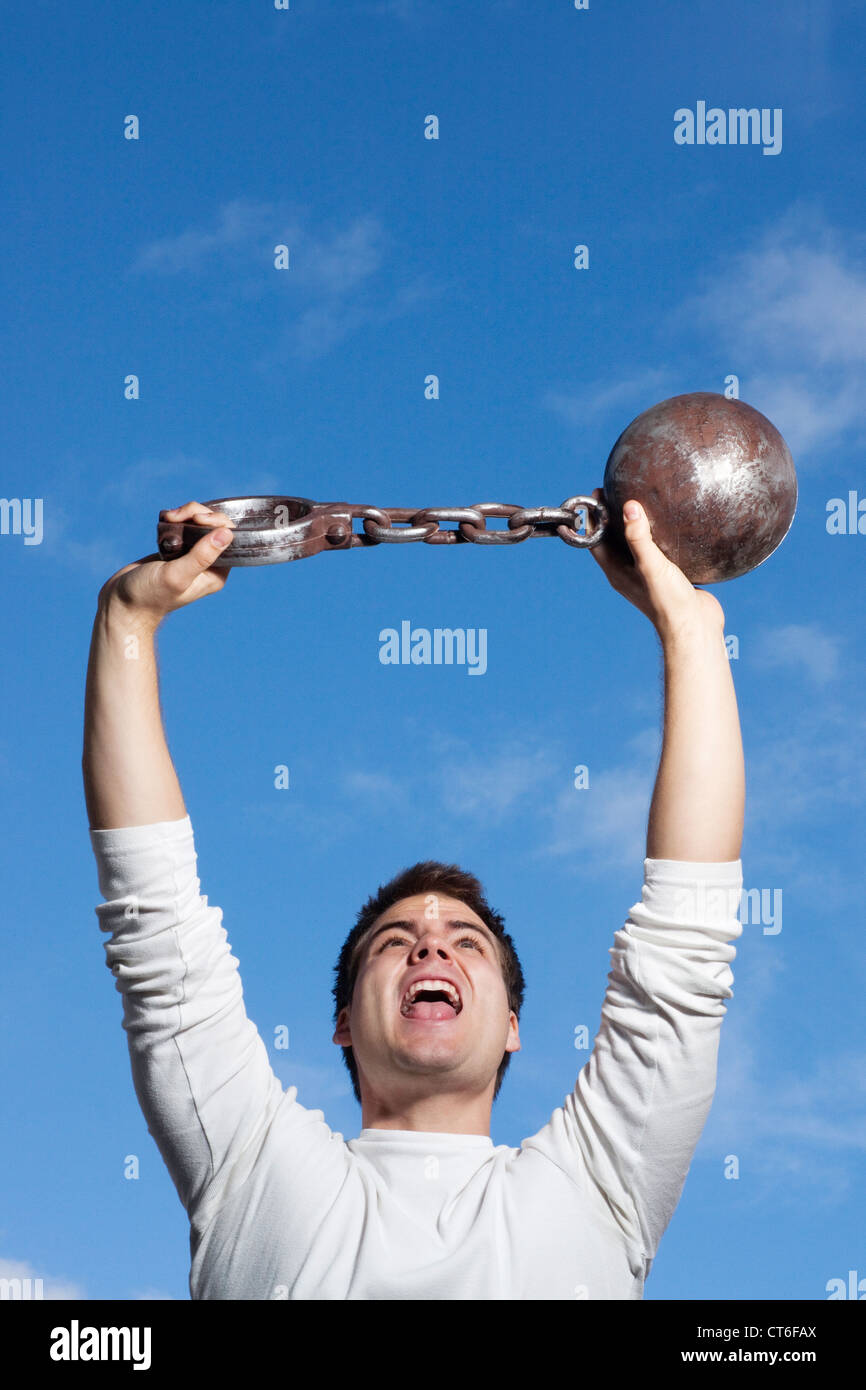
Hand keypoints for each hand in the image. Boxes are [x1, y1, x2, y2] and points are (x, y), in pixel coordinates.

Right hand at [97, 501, 235, 629]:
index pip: (230, 538)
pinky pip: (184, 526)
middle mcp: (208, 564)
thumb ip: (202, 556)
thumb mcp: (176, 575)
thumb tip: (227, 534)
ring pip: (198, 522)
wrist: (122, 603)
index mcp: (216, 574)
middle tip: (175, 517)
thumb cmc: (148, 595)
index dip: (217, 521)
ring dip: (184, 514)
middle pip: (214, 526)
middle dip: (196, 514)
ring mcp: (192, 555)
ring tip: (167, 518)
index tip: (195, 519)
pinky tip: (164, 521)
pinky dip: (175, 519)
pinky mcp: (176, 549)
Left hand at [589, 490, 724, 639]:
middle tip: (617, 490)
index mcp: (616, 572)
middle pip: (612, 539)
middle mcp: (627, 573)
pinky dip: (655, 534)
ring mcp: (646, 574)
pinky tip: (669, 522)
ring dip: (633, 524)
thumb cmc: (669, 602)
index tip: (597, 493)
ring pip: (633, 544)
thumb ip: (639, 538)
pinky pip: (654, 550)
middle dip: (612, 516)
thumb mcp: (651, 566)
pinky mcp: (664, 575)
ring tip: (641, 500)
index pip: (595, 540)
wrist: (695, 627)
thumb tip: (628, 507)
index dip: (593, 517)